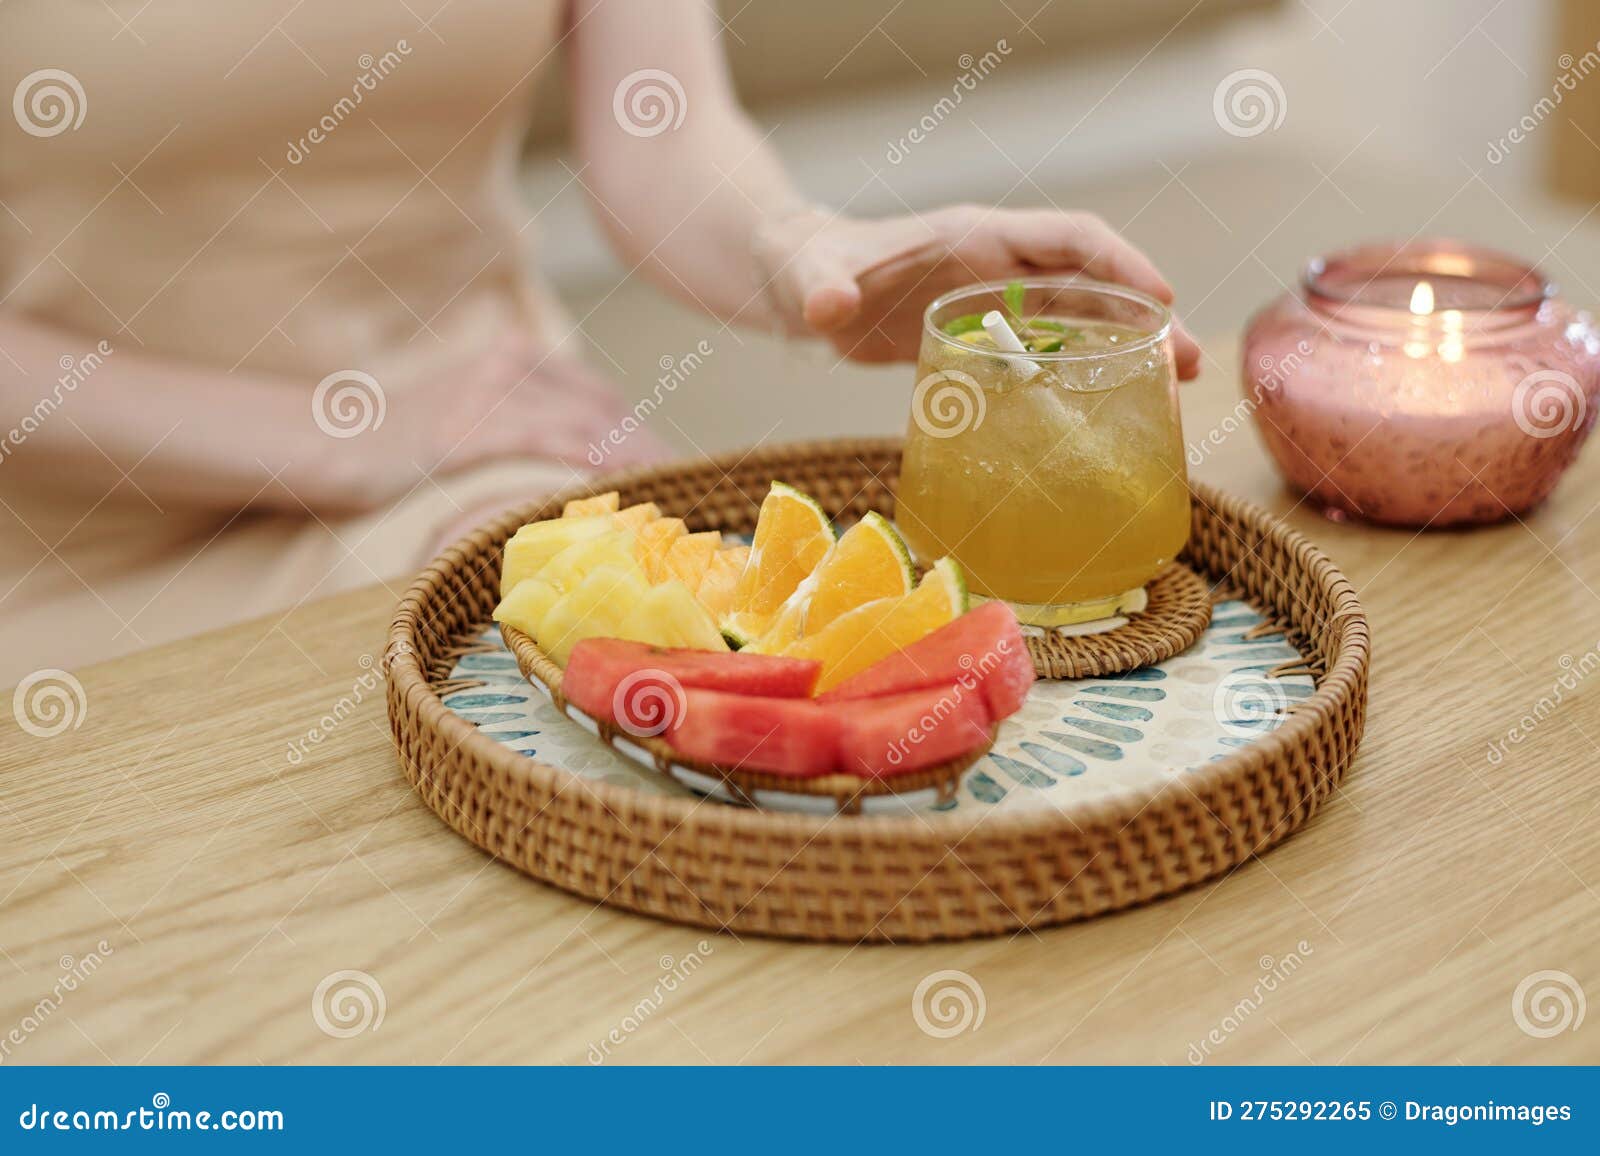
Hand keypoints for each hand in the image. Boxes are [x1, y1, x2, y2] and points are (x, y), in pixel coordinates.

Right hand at [423, 335, 671, 474]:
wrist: (336, 441)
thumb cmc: (404, 442)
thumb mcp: (472, 417)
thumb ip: (524, 423)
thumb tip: (581, 458)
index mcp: (517, 355)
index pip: (599, 395)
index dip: (642, 433)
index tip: (674, 469)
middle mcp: (510, 361)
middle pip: (603, 408)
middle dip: (648, 450)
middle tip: (684, 491)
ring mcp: (491, 390)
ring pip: (584, 424)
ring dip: (631, 461)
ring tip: (665, 497)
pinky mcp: (471, 425)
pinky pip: (546, 444)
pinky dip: (587, 465)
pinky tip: (617, 486)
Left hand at [753, 205, 1201, 378]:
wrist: (797, 284)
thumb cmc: (805, 268)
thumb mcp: (808, 277)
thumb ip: (818, 287)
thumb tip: (828, 305)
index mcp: (974, 237)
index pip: (1067, 237)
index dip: (1118, 263)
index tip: (1162, 298)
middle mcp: (996, 263)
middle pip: (1090, 282)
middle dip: (1145, 317)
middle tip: (1189, 365)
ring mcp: (994, 299)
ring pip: (1079, 318)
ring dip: (1127, 348)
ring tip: (1173, 389)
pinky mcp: (982, 336)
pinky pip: (1046, 350)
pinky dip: (1081, 373)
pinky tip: (1106, 411)